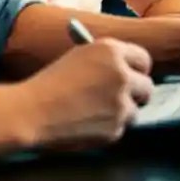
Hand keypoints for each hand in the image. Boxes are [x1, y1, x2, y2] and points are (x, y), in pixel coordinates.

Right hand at [20, 39, 153, 148]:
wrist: (32, 111)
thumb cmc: (49, 82)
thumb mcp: (79, 56)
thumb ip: (105, 59)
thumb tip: (125, 66)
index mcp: (111, 51)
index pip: (143, 59)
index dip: (138, 68)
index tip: (135, 74)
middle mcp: (122, 75)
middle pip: (147, 86)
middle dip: (137, 92)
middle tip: (124, 96)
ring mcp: (121, 104)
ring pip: (135, 110)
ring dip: (122, 112)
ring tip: (96, 111)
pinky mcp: (115, 128)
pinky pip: (119, 127)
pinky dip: (108, 127)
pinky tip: (86, 122)